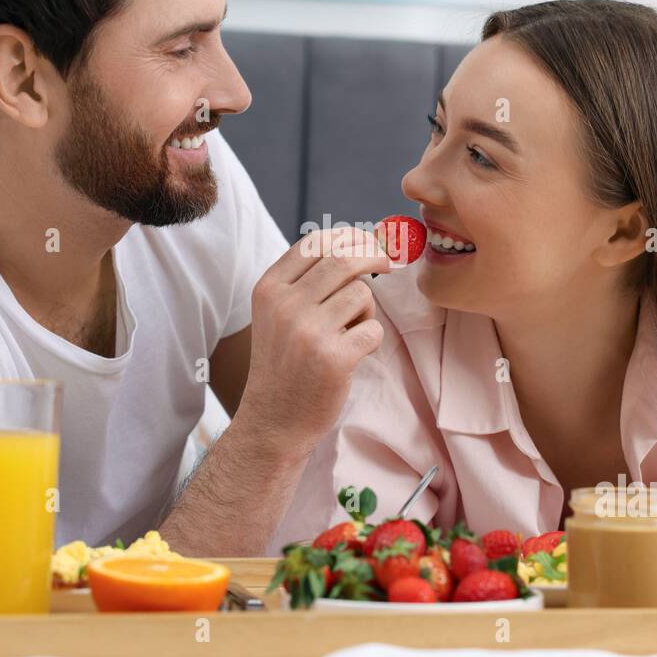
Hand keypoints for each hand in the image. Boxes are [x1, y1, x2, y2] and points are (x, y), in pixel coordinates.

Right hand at [237, 227, 390, 448]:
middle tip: (388, 263)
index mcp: (269, 289)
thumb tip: (363, 239)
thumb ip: (309, 280)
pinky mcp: (333, 358)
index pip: (315, 243)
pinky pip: (373, 329)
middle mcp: (285, 305)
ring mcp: (308, 331)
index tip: (366, 242)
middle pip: (344, 259)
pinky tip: (352, 355)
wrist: (274, 420)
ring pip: (363, 294)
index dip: (348, 236)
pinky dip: (370, 340)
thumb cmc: (285, 363)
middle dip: (374, 255)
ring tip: (348, 333)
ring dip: (366, 311)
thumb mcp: (278, 314)